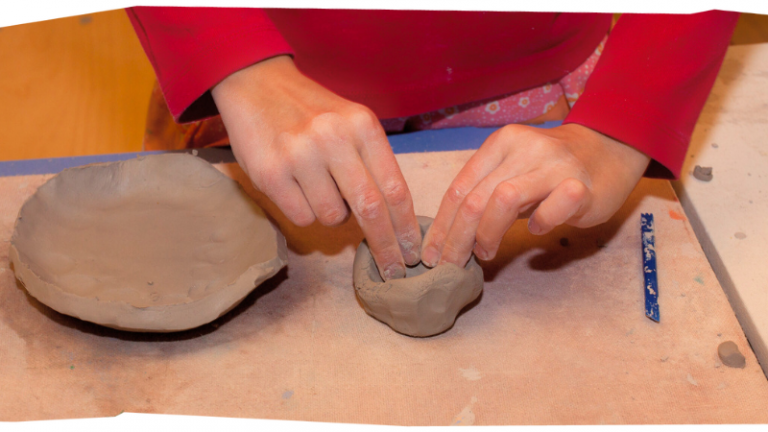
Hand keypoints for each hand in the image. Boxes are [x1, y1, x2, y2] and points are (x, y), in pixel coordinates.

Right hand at [212, 55, 420, 279]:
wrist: (257, 84)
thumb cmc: (312, 112)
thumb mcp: (351, 122)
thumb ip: (373, 162)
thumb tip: (395, 221)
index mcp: (362, 125)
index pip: (395, 188)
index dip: (407, 227)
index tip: (414, 251)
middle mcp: (333, 138)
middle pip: (371, 209)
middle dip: (386, 246)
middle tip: (395, 268)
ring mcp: (300, 156)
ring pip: (333, 218)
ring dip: (333, 215)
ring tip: (319, 185)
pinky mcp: (270, 174)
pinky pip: (302, 217)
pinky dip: (304, 211)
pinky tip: (295, 185)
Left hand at [421, 123, 650, 266]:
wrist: (611, 147)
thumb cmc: (553, 169)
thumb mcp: (514, 172)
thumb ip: (486, 193)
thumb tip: (450, 235)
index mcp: (501, 143)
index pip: (459, 188)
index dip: (442, 225)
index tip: (432, 253)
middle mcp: (524, 148)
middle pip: (475, 198)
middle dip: (457, 238)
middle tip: (452, 263)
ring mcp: (553, 164)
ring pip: (503, 199)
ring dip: (488, 234)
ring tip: (487, 252)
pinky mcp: (581, 184)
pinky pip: (550, 209)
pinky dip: (537, 224)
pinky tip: (536, 230)